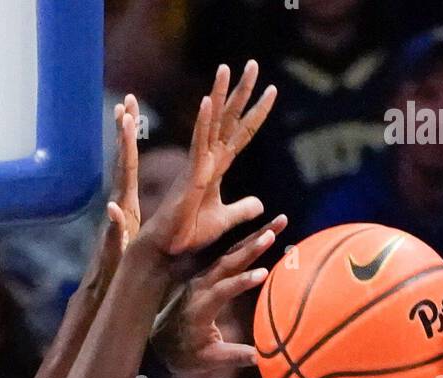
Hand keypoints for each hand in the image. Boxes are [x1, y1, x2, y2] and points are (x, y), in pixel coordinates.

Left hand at [102, 94, 141, 279]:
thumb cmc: (112, 268)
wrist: (102, 279)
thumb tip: (113, 209)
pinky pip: (128, 175)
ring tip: (127, 112)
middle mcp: (120, 197)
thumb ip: (116, 230)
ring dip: (126, 138)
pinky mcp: (124, 208)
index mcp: (123, 203)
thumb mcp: (116, 249)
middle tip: (127, 101)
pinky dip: (130, 156)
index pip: (126, 167)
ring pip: (124, 162)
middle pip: (123, 157)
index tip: (129, 117)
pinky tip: (133, 147)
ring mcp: (121, 201)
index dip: (128, 142)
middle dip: (125, 129)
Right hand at [141, 62, 276, 258]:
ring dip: (219, 95)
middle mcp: (207, 158)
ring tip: (225, 68)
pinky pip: (198, 144)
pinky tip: (208, 101)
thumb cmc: (189, 233)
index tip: (272, 90)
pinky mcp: (190, 175)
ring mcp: (198, 164)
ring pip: (212, 123)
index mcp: (217, 166)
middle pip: (229, 119)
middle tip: (253, 63)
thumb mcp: (224, 219)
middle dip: (242, 92)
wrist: (170, 247)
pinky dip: (203, 122)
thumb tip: (260, 205)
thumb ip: (242, 209)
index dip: (257, 112)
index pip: (242, 133)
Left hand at [152, 214, 287, 369]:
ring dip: (255, 237)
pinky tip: (265, 232)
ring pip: (232, 253)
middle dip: (253, 246)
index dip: (242, 282)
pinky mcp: (208, 274)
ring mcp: (204, 278)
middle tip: (275, 231)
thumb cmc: (185, 354)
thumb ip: (234, 357)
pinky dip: (247, 243)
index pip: (222, 291)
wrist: (160, 342)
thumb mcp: (208, 359)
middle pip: (229, 262)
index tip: (263, 274)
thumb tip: (262, 358)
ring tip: (279, 222)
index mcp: (200, 308)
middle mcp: (201, 287)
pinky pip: (230, 255)